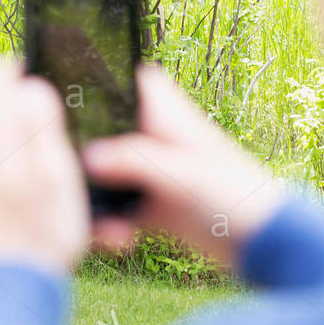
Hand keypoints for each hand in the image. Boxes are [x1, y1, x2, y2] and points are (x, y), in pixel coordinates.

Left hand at [0, 60, 88, 274]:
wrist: (15, 290)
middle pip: (12, 112)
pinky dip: (38, 188)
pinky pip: (16, 180)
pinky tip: (57, 212)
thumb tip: (30, 82)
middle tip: (75, 151)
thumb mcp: (53, 171)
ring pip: (18, 149)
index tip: (56, 82)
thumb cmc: (41, 231)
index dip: (29, 68)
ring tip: (73, 192)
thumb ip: (40, 124)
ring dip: (47, 161)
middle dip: (46, 122)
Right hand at [82, 66, 285, 266]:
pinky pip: (116, 209)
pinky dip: (110, 223)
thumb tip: (87, 158)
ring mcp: (152, 173)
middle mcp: (156, 140)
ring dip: (94, 195)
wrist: (261, 244)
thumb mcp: (183, 174)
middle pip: (106, 131)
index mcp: (168, 117)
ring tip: (95, 217)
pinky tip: (117, 238)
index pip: (131, 81)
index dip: (102, 80)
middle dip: (84, 149)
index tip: (69, 95)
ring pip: (105, 173)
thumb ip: (135, 161)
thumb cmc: (235, 195)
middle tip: (62, 165)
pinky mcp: (150, 206)